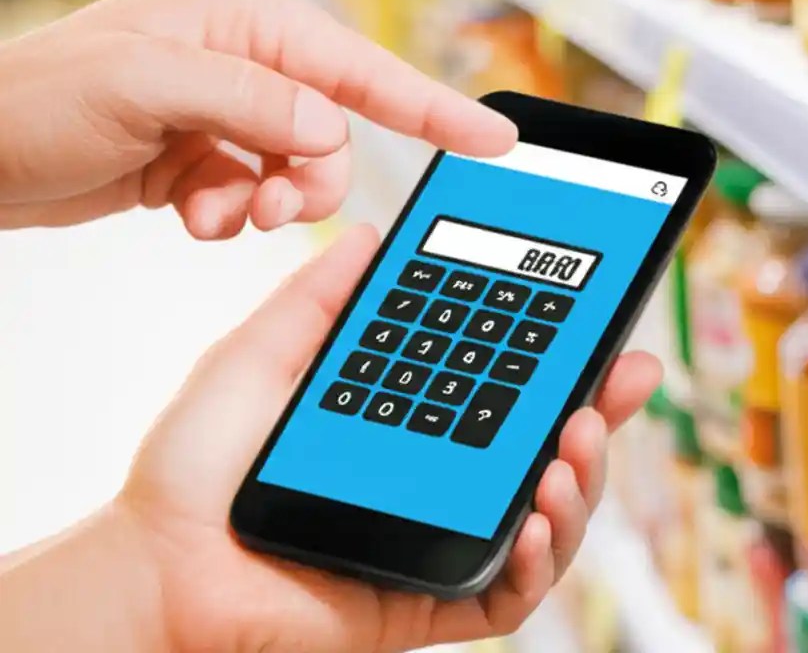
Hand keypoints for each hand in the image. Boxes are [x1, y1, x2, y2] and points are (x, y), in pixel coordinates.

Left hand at [0, 0, 515, 234]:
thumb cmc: (36, 101)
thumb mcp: (143, 88)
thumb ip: (250, 103)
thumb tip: (329, 130)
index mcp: (244, 20)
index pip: (359, 68)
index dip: (433, 106)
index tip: (494, 136)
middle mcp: (246, 61)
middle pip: (336, 133)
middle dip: (311, 181)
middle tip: (271, 207)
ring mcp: (228, 110)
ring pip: (303, 172)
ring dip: (271, 204)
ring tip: (220, 213)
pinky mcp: (207, 155)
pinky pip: (260, 196)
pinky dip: (233, 216)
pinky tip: (189, 212)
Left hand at [0, 227, 660, 651]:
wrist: (157, 566)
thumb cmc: (199, 471)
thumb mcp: (264, 357)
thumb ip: (321, 298)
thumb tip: (371, 232)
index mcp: (416, 422)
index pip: (511, 385)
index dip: (564, 357)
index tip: (602, 321)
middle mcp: (443, 480)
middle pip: (547, 448)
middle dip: (601, 414)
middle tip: (623, 378)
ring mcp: (444, 540)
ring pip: (548, 520)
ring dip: (582, 484)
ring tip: (571, 449)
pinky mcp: (434, 602)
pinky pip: (511, 594)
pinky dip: (539, 562)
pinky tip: (534, 522)